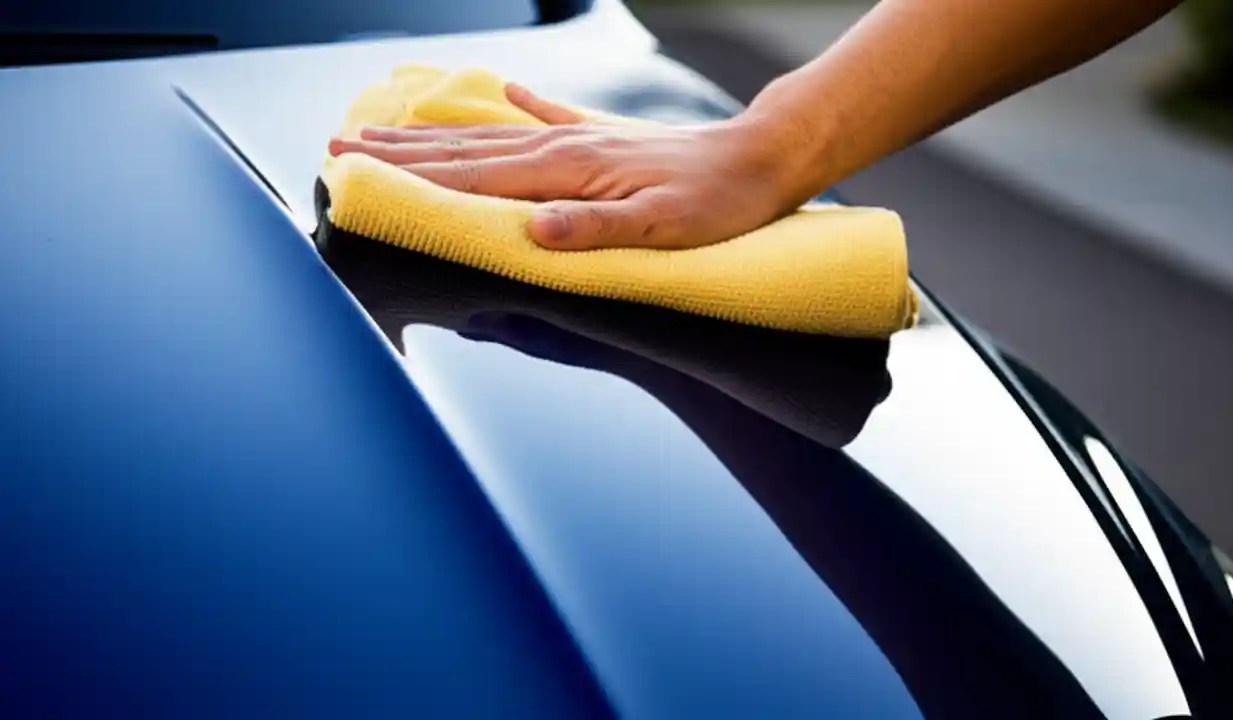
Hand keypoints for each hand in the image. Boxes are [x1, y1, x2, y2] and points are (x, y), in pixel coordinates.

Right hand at [328, 84, 806, 249]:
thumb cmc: (712, 203)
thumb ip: (593, 230)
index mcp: (565, 173)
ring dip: (436, 134)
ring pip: (490, 136)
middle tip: (341, 145)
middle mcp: (561, 150)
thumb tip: (533, 230)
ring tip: (388, 126)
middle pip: (464, 152)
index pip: (473, 179)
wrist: (755, 161)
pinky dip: (515, 107)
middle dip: (400, 151)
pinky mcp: (600, 138)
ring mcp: (578, 139)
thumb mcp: (659, 229)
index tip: (358, 172)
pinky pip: (544, 118)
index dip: (412, 178)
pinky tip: (501, 92)